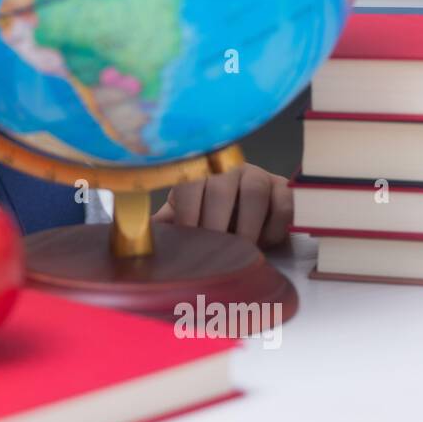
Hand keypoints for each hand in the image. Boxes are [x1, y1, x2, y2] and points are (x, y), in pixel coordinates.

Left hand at [152, 163, 292, 248]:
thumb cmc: (211, 210)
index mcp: (199, 174)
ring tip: (242, 251)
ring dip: (246, 227)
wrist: (250, 204)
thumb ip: (166, 223)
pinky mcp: (285, 188)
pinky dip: (275, 227)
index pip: (189, 186)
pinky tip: (266, 242)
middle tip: (215, 251)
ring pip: (254, 193)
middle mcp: (229, 169)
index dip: (188, 214)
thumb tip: (137, 239)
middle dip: (215, 225)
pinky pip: (284, 203)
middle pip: (220, 189)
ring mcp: (259, 175)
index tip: (189, 241)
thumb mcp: (186, 213)